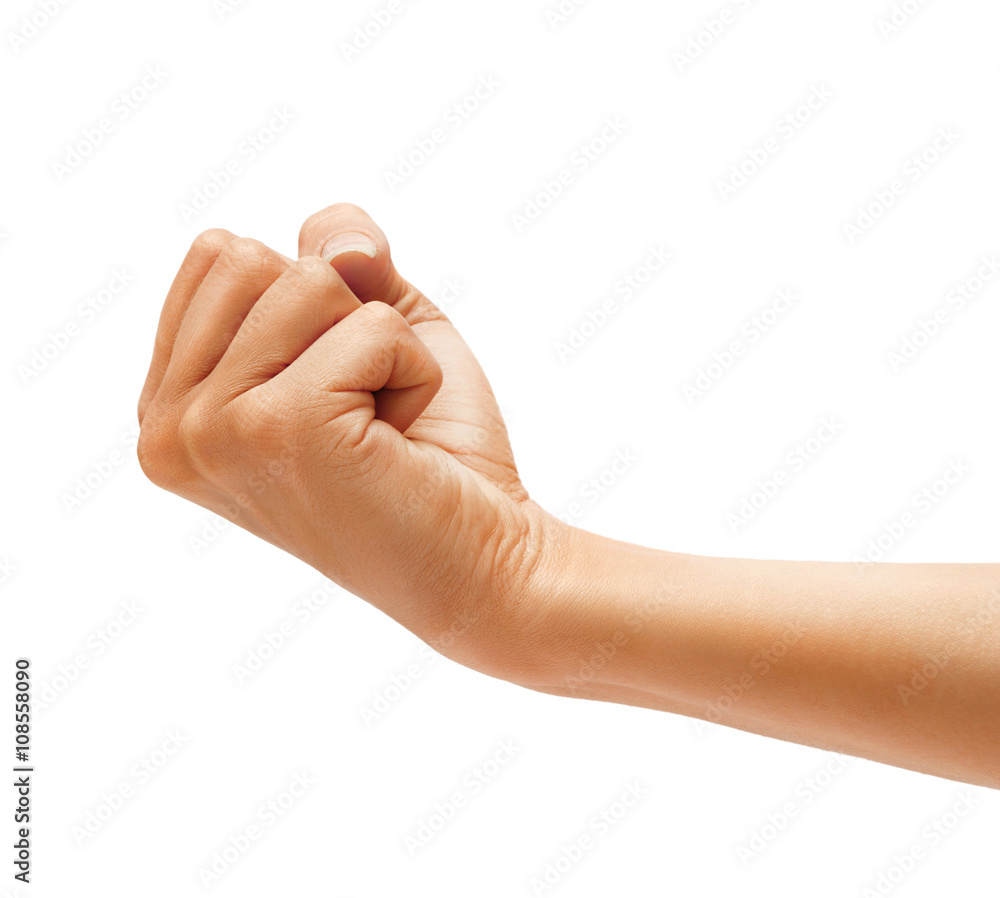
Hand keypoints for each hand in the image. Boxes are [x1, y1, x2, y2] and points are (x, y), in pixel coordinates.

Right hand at [136, 204, 554, 676]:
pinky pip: (371, 324)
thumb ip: (336, 255)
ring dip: (380, 343)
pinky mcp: (278, 431)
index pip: (219, 257)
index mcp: (171, 407)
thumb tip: (343, 245)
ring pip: (307, 280)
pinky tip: (400, 441)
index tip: (336, 388)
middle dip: (339, 316)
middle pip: (247, 258)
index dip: (311, 302)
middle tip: (363, 410)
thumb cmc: (427, 449)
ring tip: (380, 426)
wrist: (482, 558)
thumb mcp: (371, 322)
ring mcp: (211, 433)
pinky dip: (413, 368)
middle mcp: (169, 428)